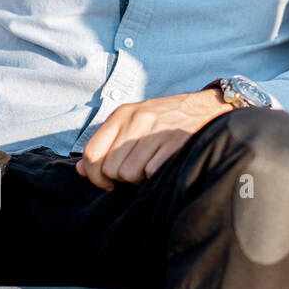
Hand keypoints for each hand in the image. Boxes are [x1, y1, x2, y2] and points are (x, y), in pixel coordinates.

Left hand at [76, 90, 232, 189]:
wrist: (207, 107)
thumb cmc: (166, 120)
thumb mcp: (133, 123)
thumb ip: (106, 144)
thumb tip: (81, 169)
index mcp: (123, 114)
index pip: (91, 153)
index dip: (95, 175)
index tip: (108, 181)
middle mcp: (138, 119)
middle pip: (110, 168)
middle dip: (121, 178)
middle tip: (136, 172)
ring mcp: (157, 130)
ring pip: (129, 174)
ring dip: (140, 178)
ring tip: (151, 166)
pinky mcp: (176, 142)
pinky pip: (152, 173)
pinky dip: (157, 175)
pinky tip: (164, 164)